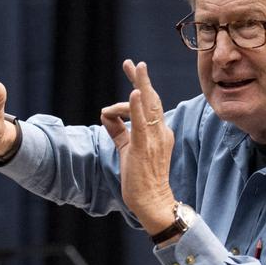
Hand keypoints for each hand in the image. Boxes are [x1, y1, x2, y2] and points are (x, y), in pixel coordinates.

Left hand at [101, 58, 176, 234]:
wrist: (152, 201)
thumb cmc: (142, 179)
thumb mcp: (128, 149)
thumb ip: (118, 131)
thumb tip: (105, 114)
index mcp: (159, 133)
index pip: (149, 106)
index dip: (139, 91)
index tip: (130, 79)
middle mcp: (160, 132)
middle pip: (152, 99)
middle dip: (141, 79)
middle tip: (133, 63)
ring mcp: (153, 139)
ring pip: (147, 106)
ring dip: (141, 84)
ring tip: (134, 66)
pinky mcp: (144, 147)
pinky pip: (141, 123)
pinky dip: (137, 107)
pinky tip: (134, 93)